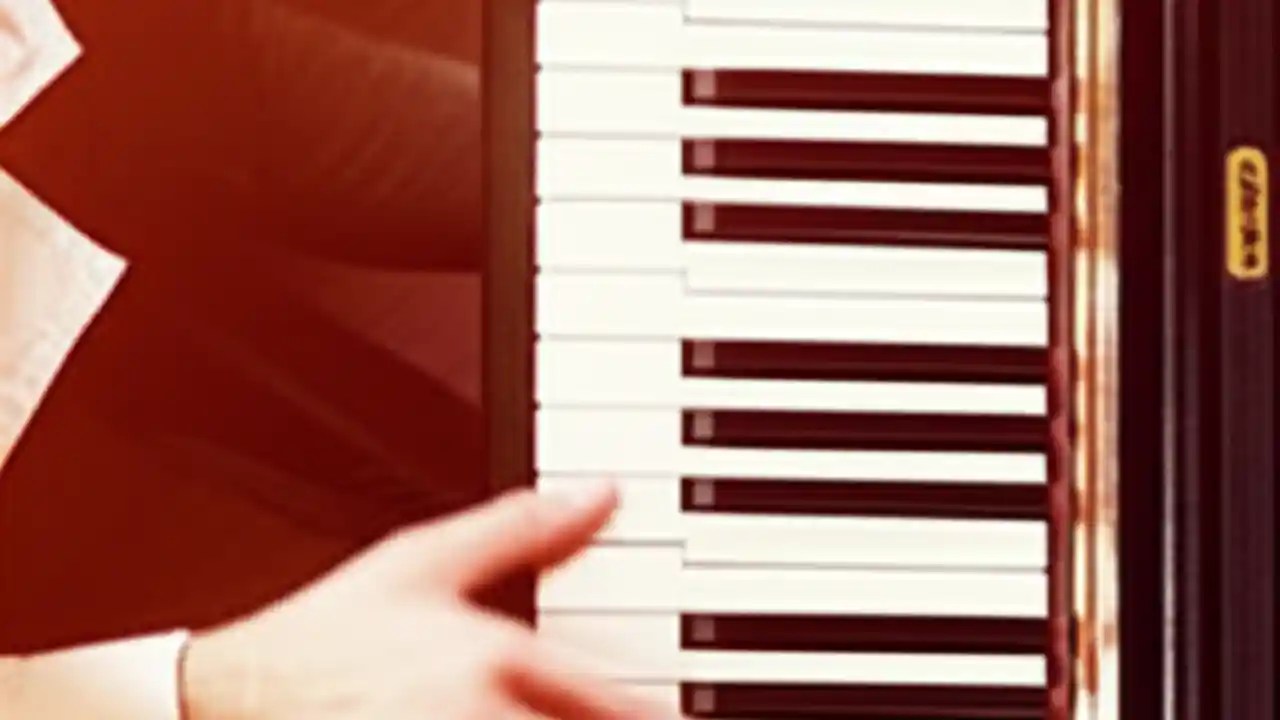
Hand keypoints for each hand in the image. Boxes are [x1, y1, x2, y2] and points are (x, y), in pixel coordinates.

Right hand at [182, 482, 675, 718]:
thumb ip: (521, 528)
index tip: (675, 712)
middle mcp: (479, 719)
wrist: (229, 701)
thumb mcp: (419, 563)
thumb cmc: (322, 640)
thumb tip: (600, 494)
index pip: (617, 704)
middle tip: (662, 713)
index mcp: (493, 656)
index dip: (660, 712)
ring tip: (595, 718)